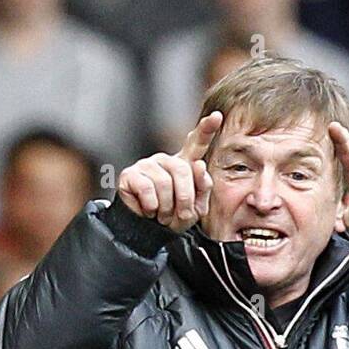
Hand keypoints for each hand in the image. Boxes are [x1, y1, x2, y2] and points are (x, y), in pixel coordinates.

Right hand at [117, 111, 222, 231]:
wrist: (147, 232)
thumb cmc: (172, 218)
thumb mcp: (195, 209)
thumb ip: (203, 189)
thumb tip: (199, 166)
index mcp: (184, 165)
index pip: (197, 144)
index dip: (206, 130)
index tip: (217, 116)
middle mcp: (166, 160)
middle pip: (183, 170)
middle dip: (185, 199)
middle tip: (179, 215)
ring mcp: (147, 164)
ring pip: (164, 183)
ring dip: (166, 208)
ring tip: (162, 215)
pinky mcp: (130, 174)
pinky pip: (147, 189)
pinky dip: (151, 207)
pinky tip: (148, 210)